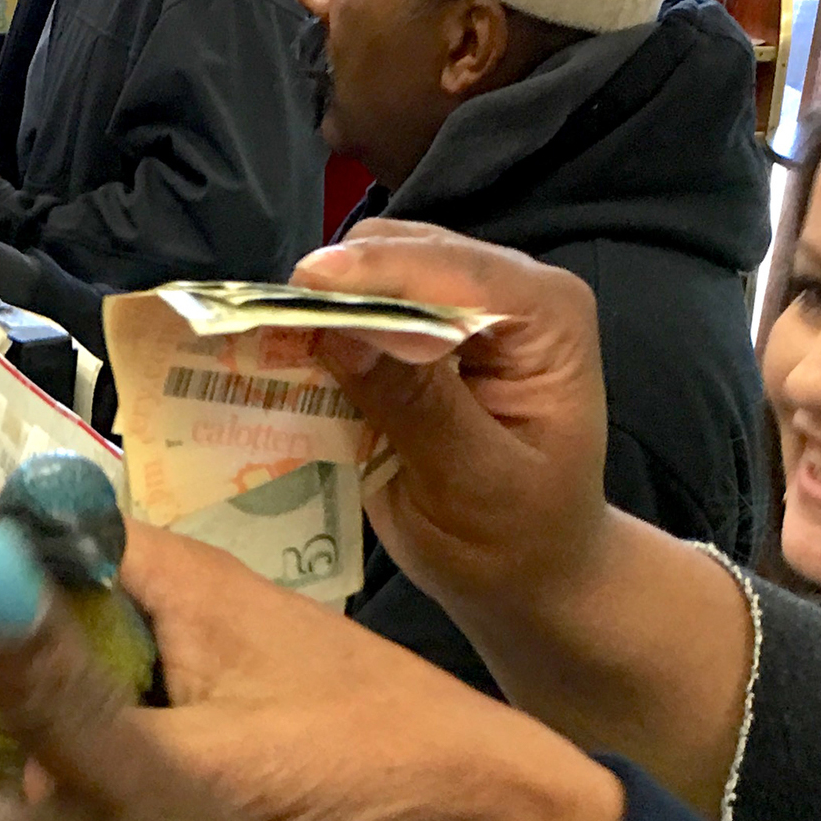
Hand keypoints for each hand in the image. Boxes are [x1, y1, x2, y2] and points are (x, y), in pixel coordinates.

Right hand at [0, 495, 622, 820]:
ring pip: (25, 670)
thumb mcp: (237, 761)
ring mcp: (161, 671)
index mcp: (170, 576)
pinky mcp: (173, 732)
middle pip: (1, 602)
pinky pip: (62, 729)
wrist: (472, 806)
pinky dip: (5, 758)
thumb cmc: (372, 753)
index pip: (24, 519)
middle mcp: (154, 609)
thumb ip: (112, 763)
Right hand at [290, 225, 615, 631]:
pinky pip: (355, 304)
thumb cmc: (516, 537)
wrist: (522, 569)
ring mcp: (461, 303)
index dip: (380, 274)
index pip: (460, 273)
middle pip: (406, 252)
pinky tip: (286, 357)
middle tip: (272, 333)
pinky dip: (319, 327)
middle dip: (340, 286)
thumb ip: (417, 406)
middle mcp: (508, 292)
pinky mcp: (418, 326)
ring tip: (272, 346)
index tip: (305, 285)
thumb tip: (343, 334)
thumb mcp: (473, 485)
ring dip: (321, 304)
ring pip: (370, 267)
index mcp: (549, 318)